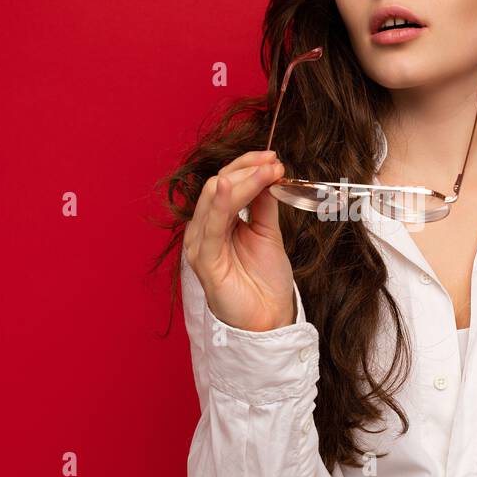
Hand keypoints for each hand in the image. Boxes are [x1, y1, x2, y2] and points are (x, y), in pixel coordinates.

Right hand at [183, 150, 296, 331]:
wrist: (268, 319)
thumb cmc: (264, 281)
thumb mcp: (268, 233)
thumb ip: (264, 204)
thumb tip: (269, 173)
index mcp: (217, 222)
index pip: (226, 182)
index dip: (248, 165)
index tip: (274, 157)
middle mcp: (204, 230)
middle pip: (219, 185)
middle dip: (248, 169)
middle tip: (275, 163)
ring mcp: (201, 244)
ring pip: (215, 199)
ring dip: (244, 180)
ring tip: (268, 170)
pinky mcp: (205, 260)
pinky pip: (210, 226)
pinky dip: (220, 203)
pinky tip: (231, 186)